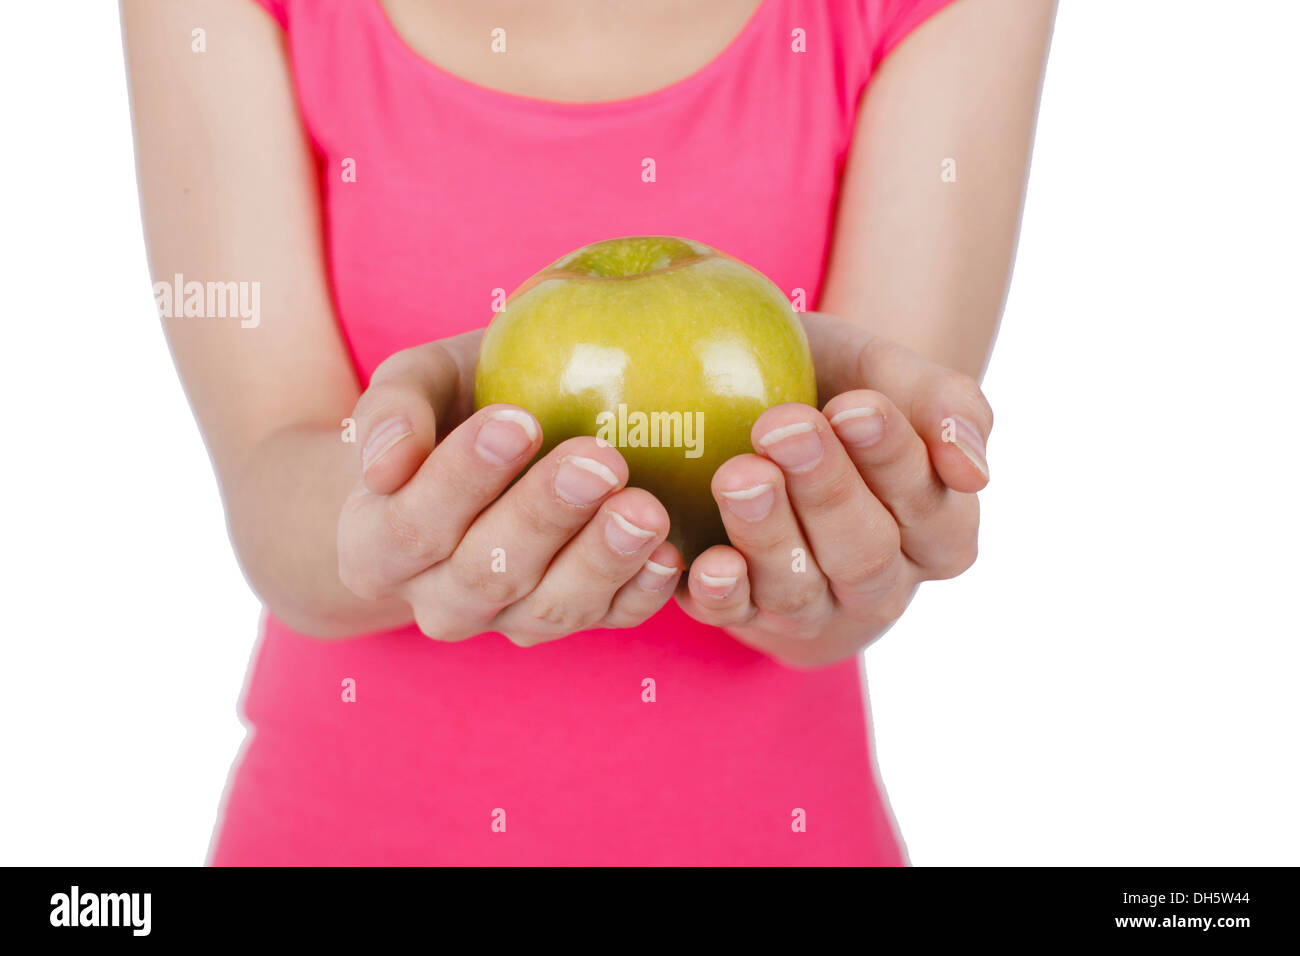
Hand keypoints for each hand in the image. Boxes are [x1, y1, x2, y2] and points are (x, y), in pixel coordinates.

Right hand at [337, 340, 683, 644]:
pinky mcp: (574, 619)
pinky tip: (669, 554)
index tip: (518, 420)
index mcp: (378, 547)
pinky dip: (641, 593)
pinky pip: (609, 621)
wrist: (484, 461)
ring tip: (643, 510)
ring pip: (551, 609)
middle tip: (598, 461)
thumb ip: (390, 410)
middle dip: (545, 517)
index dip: (463, 479)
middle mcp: (440, 600)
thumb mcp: (411, 385)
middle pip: (487, 575)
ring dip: (601, 561)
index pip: (413, 526)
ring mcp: (509, 621)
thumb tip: (388, 463)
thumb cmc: (447, 409)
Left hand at [676, 313, 991, 667]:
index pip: (928, 505)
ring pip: (797, 589)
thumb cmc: (834, 391)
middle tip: (783, 428)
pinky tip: (708, 563)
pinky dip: (721, 594)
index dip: (892, 457)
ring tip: (739, 475)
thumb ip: (944, 404)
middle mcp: (880, 582)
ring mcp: (812, 606)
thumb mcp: (887, 374)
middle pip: (864, 552)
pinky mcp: (745, 616)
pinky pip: (734, 617)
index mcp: (938, 531)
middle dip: (825, 489)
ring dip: (767, 534)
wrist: (756, 405)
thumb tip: (973, 471)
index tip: (853, 406)